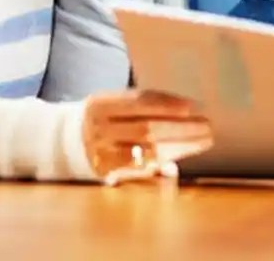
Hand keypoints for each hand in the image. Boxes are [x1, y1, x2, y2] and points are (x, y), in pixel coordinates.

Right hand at [83, 90, 212, 182]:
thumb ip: (147, 103)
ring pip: (147, 150)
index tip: (195, 106)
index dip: (170, 104)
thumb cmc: (105, 118)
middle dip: (182, 128)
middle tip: (208, 126)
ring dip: (180, 146)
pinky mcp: (105, 171)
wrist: (66, 141)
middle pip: (147, 127)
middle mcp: (99, 127)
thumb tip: (188, 110)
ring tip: (202, 140)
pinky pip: (140, 169)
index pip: (141, 101)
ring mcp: (101, 151)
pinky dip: (162, 162)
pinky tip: (180, 156)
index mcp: (102, 103)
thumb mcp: (117, 104)